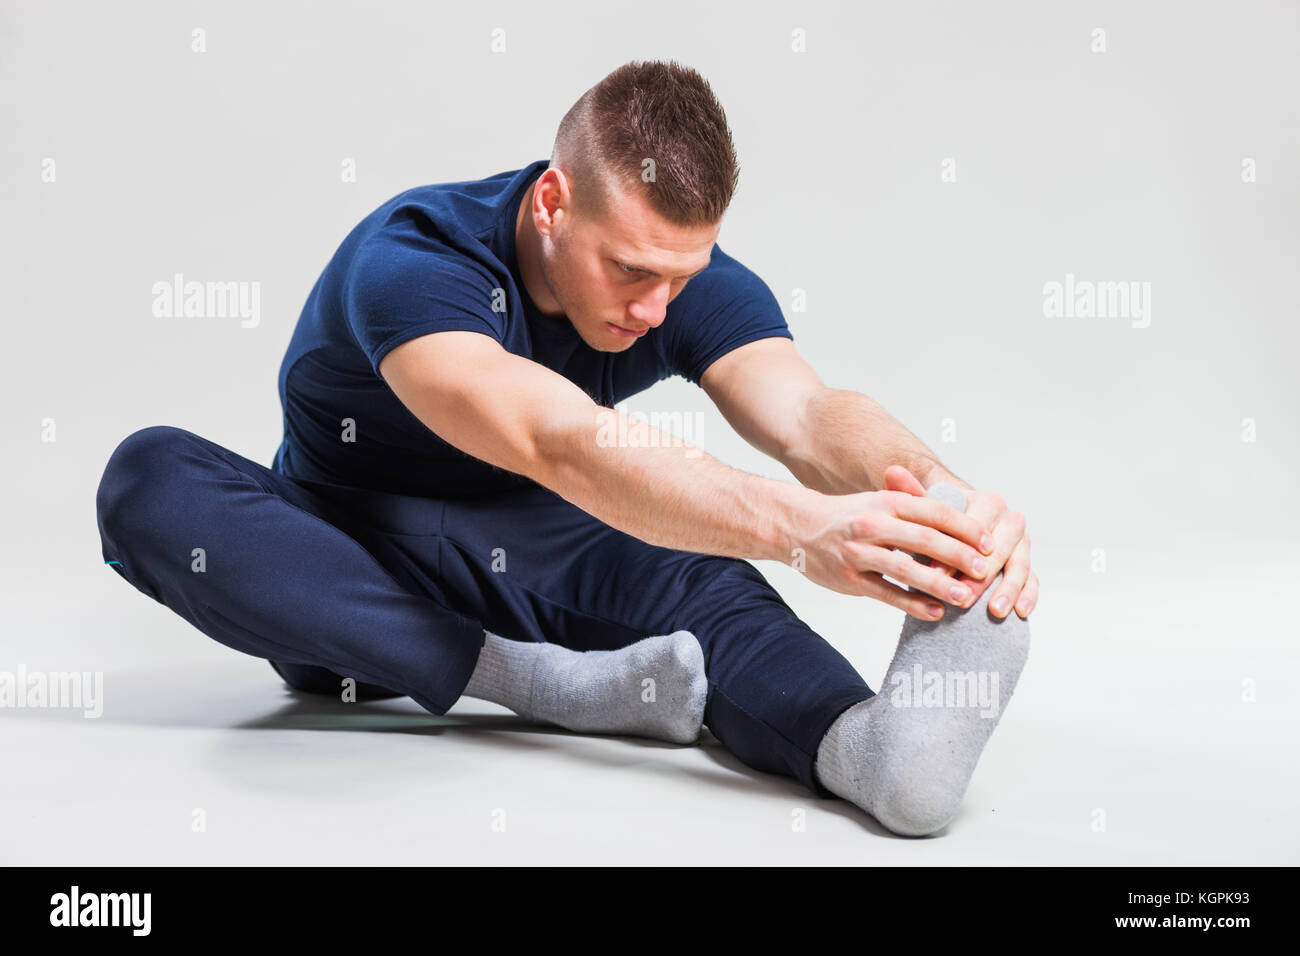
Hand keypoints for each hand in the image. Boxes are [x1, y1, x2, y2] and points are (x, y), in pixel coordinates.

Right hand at [790, 483, 995, 619]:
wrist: (799, 527)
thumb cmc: (850, 516)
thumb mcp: (880, 501)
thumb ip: (917, 508)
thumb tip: (965, 518)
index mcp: (887, 501)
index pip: (935, 512)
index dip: (965, 528)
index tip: (990, 543)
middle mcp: (873, 524)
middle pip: (925, 539)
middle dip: (959, 556)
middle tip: (986, 570)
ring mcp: (859, 553)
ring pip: (905, 569)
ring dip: (938, 584)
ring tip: (965, 597)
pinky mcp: (849, 579)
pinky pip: (886, 593)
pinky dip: (912, 604)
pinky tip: (934, 613)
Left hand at [883, 465, 1037, 619]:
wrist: (953, 535)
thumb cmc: (937, 524)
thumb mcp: (923, 510)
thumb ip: (910, 492)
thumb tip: (891, 471)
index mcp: (987, 501)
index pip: (974, 527)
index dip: (954, 551)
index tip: (935, 574)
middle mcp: (1009, 519)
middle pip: (999, 549)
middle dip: (980, 576)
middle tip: (961, 599)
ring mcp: (1022, 542)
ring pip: (1019, 565)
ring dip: (1008, 589)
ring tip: (993, 611)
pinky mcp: (1027, 563)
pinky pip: (1032, 580)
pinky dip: (1028, 595)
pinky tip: (1020, 613)